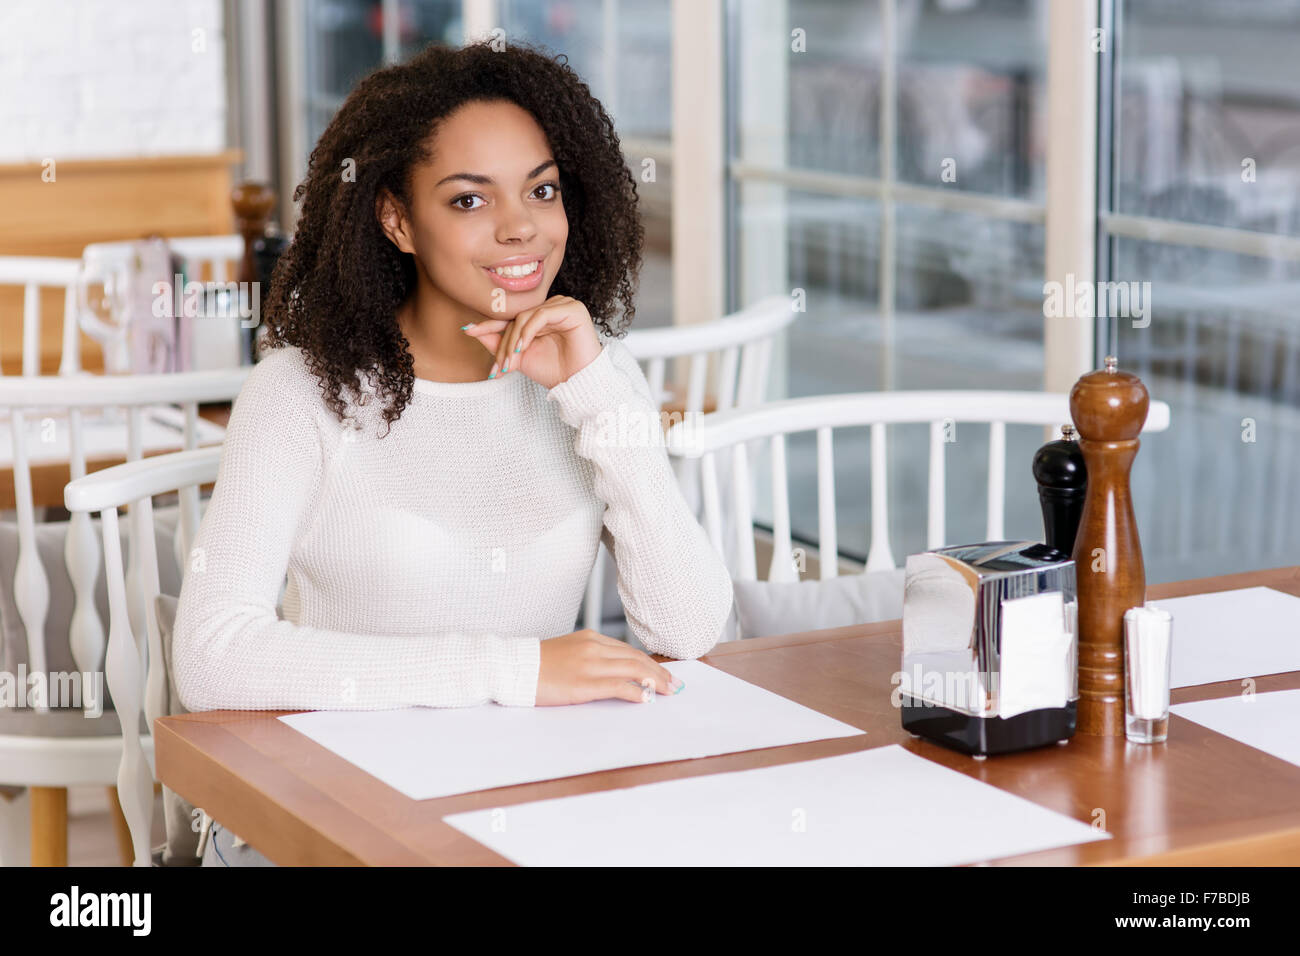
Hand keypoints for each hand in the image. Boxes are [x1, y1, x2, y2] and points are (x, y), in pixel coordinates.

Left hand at [462, 295, 601, 389]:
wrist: (578, 384)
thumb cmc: (553, 371)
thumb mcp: (518, 357)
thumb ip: (497, 342)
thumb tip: (470, 328)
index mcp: (540, 316)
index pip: (511, 318)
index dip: (489, 325)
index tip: (467, 330)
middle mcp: (551, 307)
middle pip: (517, 318)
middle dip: (504, 343)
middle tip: (499, 366)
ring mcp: (563, 305)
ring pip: (526, 316)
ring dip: (514, 340)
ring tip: (510, 361)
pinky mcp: (573, 309)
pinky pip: (542, 315)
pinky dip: (529, 332)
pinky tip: (523, 348)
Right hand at [536, 629, 684, 705]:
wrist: (513, 668)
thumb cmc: (536, 666)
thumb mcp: (567, 653)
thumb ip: (589, 658)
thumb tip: (611, 673)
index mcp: (589, 638)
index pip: (627, 650)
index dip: (648, 662)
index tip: (661, 673)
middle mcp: (593, 647)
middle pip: (636, 658)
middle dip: (658, 672)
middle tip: (674, 684)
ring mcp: (590, 664)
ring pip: (633, 669)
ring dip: (655, 681)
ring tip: (667, 691)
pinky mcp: (584, 683)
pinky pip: (619, 686)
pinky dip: (636, 692)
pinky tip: (646, 699)